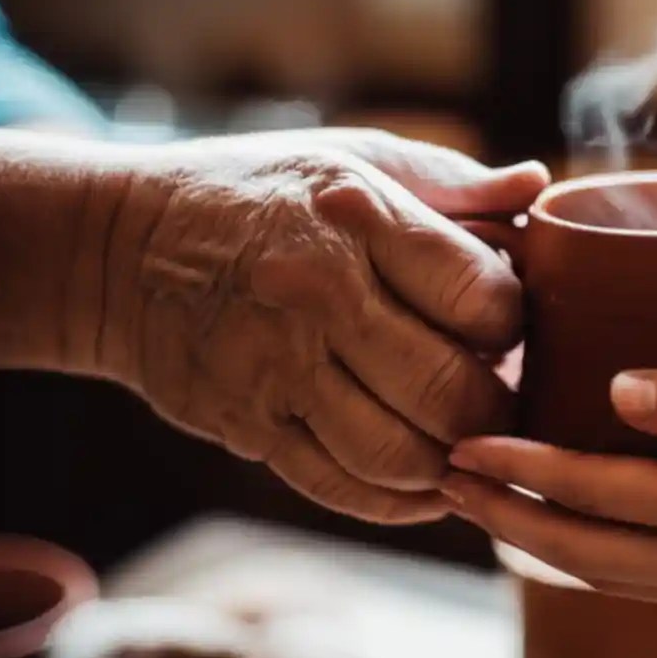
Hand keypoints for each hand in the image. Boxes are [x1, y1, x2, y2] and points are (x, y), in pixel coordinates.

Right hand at [101, 130, 548, 523]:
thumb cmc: (258, 192)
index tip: (502, 324)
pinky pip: (343, 488)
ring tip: (464, 438)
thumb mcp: (351, 157)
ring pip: (402, 456)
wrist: (117, 248)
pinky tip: (425, 479)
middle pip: (451, 392)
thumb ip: (452, 180)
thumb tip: (539, 187)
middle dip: (498, 407)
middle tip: (499, 395)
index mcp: (358, 219)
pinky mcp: (247, 426)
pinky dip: (401, 500)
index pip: (482, 300)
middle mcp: (318, 297)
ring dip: (453, 461)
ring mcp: (277, 370)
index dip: (514, 325)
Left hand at [440, 367, 656, 625]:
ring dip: (546, 543)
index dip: (524, 468)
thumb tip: (616, 391)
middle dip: (510, 517)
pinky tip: (583, 531)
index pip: (597, 492)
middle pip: (586, 550)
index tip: (465, 443)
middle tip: (446, 481)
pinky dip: (603, 559)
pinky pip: (656, 584)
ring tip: (494, 509)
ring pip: (615, 578)